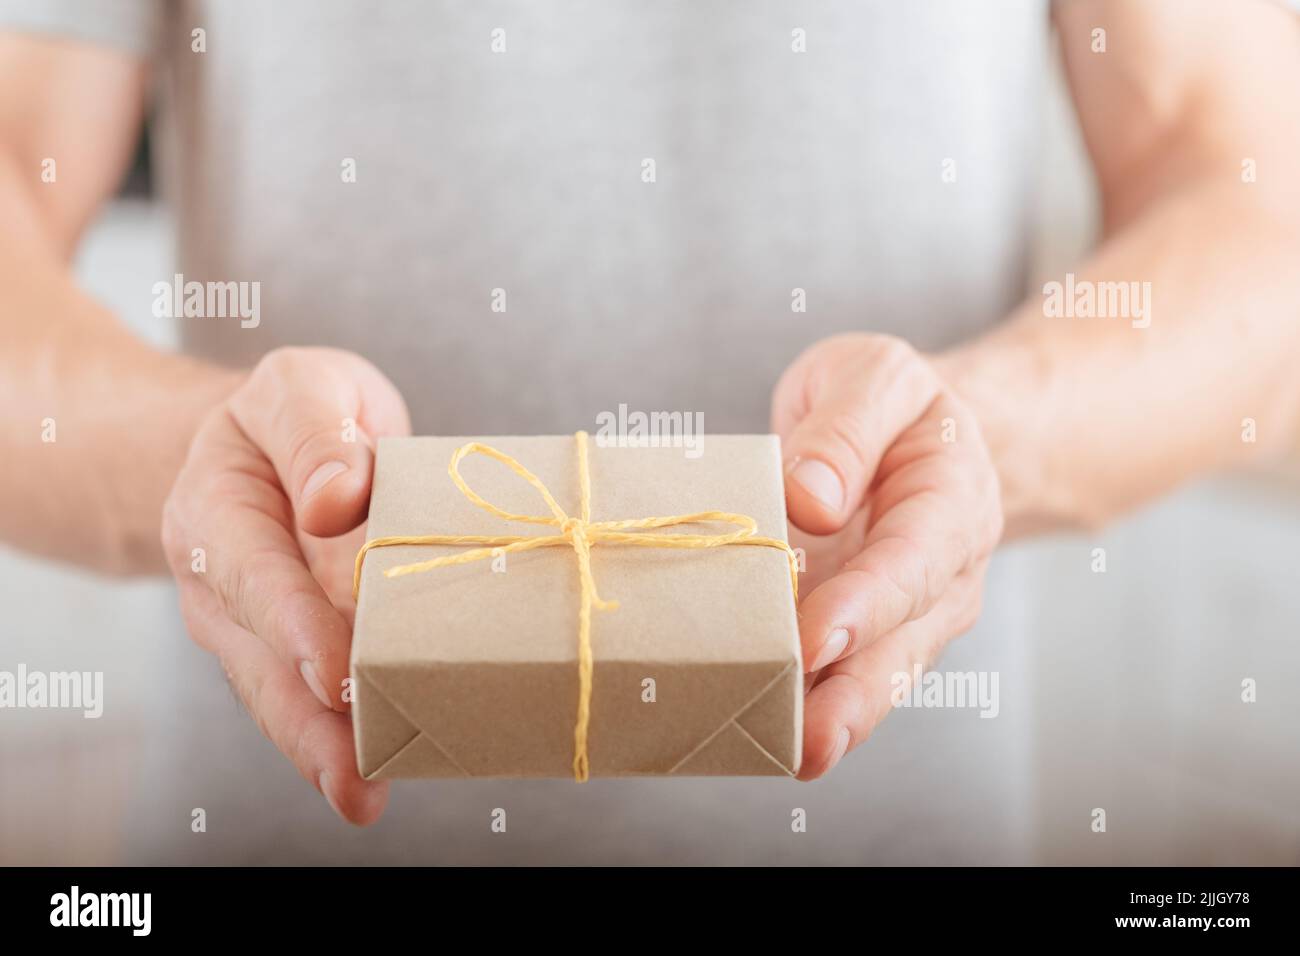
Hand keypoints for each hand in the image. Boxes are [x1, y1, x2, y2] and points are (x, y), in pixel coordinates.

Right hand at [161, 347, 409, 823]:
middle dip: (308, 719)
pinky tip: (374, 773)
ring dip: (322, 747)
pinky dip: (336, 737)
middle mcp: (221, 581)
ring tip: (363, 792)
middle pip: (261, 657)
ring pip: (278, 694)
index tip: (334, 673)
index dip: (295, 624)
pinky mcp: (288, 651)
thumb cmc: (298, 413)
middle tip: (354, 773)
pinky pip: (305, 698)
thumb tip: (336, 501)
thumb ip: (318, 435)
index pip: (254, 571)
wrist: (273, 442)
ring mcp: (249, 627)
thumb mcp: (306, 387)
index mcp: (217, 506)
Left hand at [772, 334, 1002, 779]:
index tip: (814, 640)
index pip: (911, 561)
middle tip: (808, 742)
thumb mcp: (873, 376)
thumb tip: (812, 501)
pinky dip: (814, 706)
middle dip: (855, 696)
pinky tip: (769, 735)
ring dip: (837, 720)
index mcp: (951, 500)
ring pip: (881, 676)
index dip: (864, 605)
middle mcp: (944, 572)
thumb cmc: (893, 403)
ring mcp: (911, 613)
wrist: (923, 433)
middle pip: (903, 643)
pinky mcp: (871, 633)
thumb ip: (844, 431)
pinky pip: (850, 675)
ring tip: (791, 758)